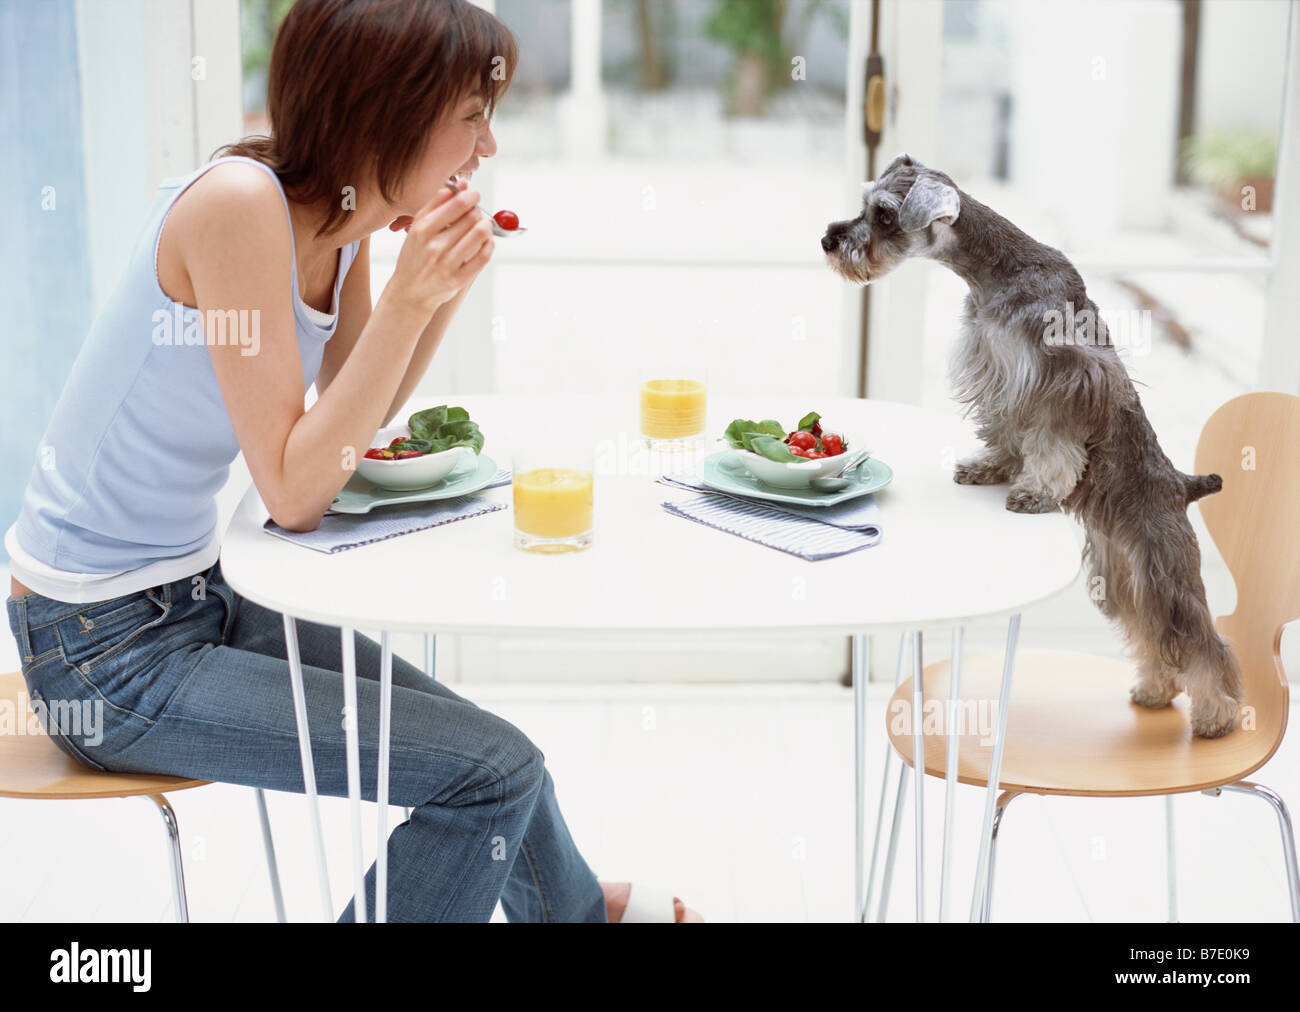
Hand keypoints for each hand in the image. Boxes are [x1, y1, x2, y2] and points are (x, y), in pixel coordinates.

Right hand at [382, 180, 494, 316]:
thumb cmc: (415, 256)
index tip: (474, 195)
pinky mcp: (458, 279)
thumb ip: (437, 204)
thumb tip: (461, 184)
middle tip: (476, 213)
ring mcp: (447, 264)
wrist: (410, 292)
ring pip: (479, 235)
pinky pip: (483, 257)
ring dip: (486, 226)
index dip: (470, 196)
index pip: (456, 204)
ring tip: (483, 226)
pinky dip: (489, 245)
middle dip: (477, 211)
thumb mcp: (418, 227)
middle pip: (471, 218)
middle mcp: (434, 247)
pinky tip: (486, 242)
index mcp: (422, 230)